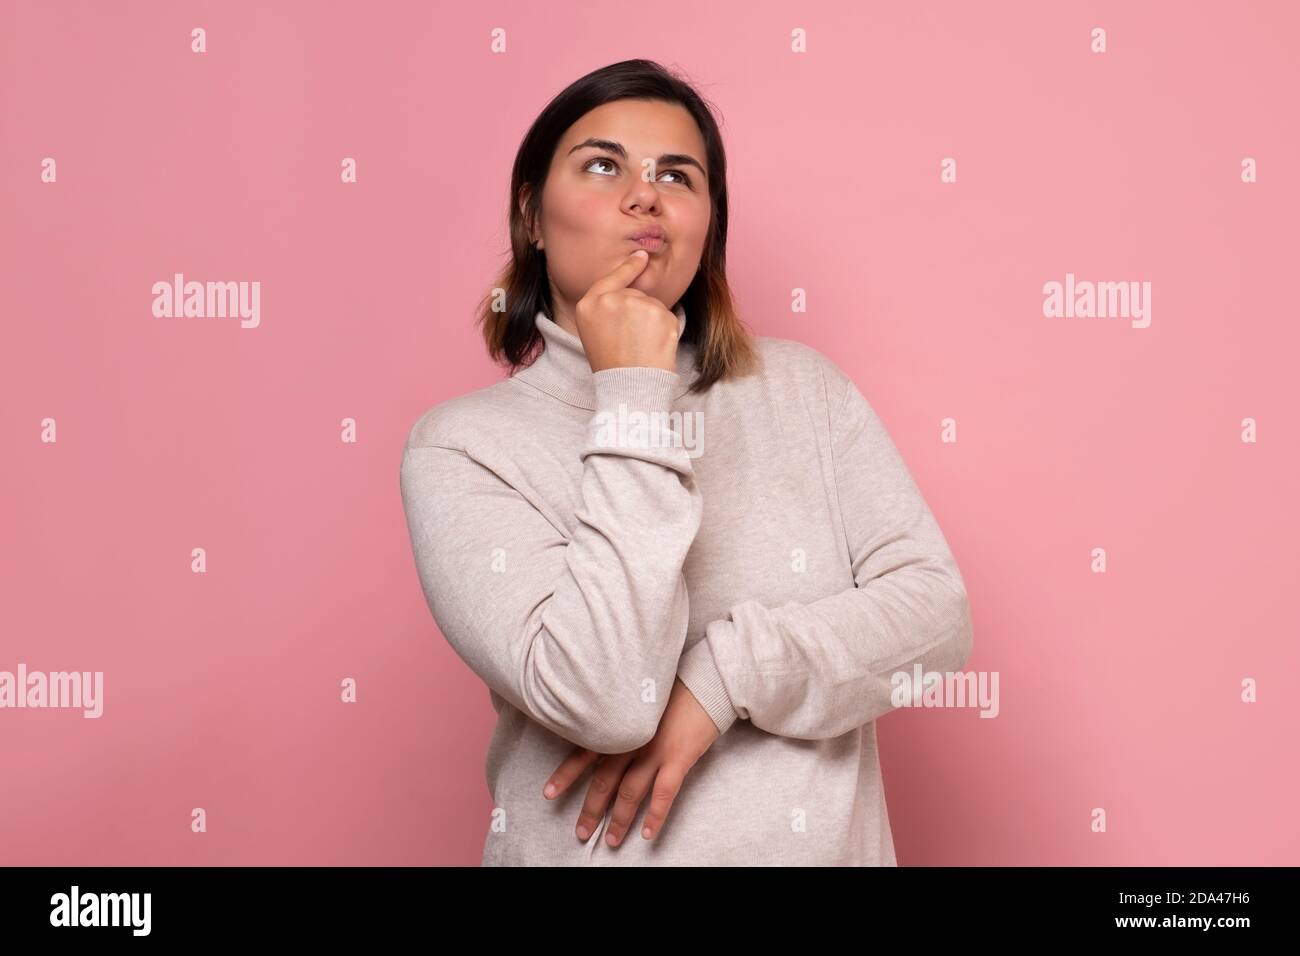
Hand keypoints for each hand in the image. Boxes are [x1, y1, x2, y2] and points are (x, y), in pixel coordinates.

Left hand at [542, 676, 720, 845]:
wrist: (705, 681)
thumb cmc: (672, 688)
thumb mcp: (637, 698)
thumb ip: (619, 718)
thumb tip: (603, 733)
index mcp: (618, 725)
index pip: (584, 753)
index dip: (566, 775)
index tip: (548, 794)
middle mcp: (632, 741)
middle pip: (604, 781)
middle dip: (591, 810)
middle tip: (581, 832)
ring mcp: (655, 751)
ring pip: (630, 792)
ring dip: (619, 820)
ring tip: (611, 841)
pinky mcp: (679, 758)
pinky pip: (664, 794)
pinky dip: (655, 816)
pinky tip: (648, 834)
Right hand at [575, 249, 680, 373]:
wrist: (630, 386)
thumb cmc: (611, 366)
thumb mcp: (593, 333)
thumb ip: (605, 308)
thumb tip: (630, 292)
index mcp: (589, 304)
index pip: (612, 278)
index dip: (629, 267)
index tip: (643, 256)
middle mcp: (611, 299)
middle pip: (634, 294)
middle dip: (639, 312)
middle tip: (632, 342)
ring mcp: (636, 303)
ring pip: (653, 305)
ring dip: (653, 322)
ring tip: (642, 347)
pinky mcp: (660, 312)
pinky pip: (668, 316)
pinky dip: (666, 330)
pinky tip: (655, 346)